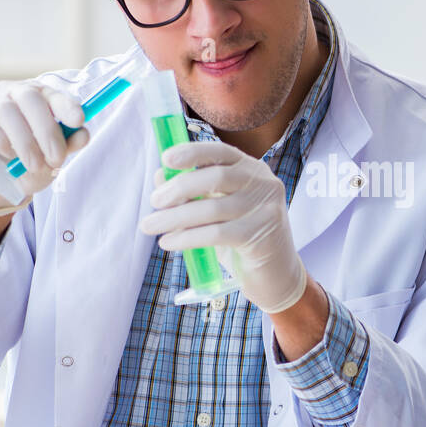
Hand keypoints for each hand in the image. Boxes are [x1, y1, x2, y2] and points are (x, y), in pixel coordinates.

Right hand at [0, 79, 89, 217]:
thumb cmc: (26, 165)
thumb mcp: (51, 161)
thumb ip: (67, 146)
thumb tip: (83, 134)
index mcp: (39, 99)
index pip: (53, 95)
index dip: (66, 106)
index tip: (78, 121)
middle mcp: (14, 94)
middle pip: (30, 98)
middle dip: (47, 130)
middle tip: (56, 159)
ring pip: (7, 111)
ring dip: (25, 142)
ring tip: (33, 165)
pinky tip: (6, 154)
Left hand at [138, 141, 307, 313]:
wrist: (275, 275)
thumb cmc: (242, 238)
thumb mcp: (217, 211)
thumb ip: (193, 192)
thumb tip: (160, 177)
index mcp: (253, 170)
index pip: (222, 152)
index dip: (193, 152)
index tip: (166, 159)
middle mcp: (263, 184)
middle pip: (216, 177)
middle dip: (179, 188)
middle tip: (154, 201)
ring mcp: (265, 210)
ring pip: (212, 208)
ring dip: (175, 217)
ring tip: (150, 226)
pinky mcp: (261, 236)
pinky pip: (216, 234)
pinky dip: (187, 238)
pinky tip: (168, 242)